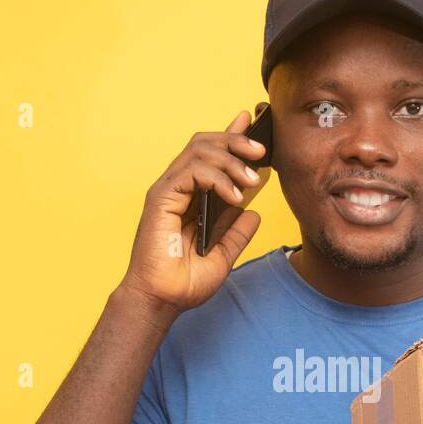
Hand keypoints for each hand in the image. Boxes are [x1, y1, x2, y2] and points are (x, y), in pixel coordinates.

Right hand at [121, 106, 271, 315]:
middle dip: (236, 140)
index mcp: (191, 196)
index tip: (254, 122)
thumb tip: (254, 212)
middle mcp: (178, 187)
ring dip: (231, 159)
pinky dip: (217, 177)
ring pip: (200, 150)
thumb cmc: (184, 282)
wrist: (163, 301)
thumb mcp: (223, 255)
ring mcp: (168, 190)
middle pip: (205, 143)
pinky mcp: (161, 198)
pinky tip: (234, 196)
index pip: (210, 155)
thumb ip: (236, 232)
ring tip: (252, 180)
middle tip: (261, 152)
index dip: (231, 135)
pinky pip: (191, 171)